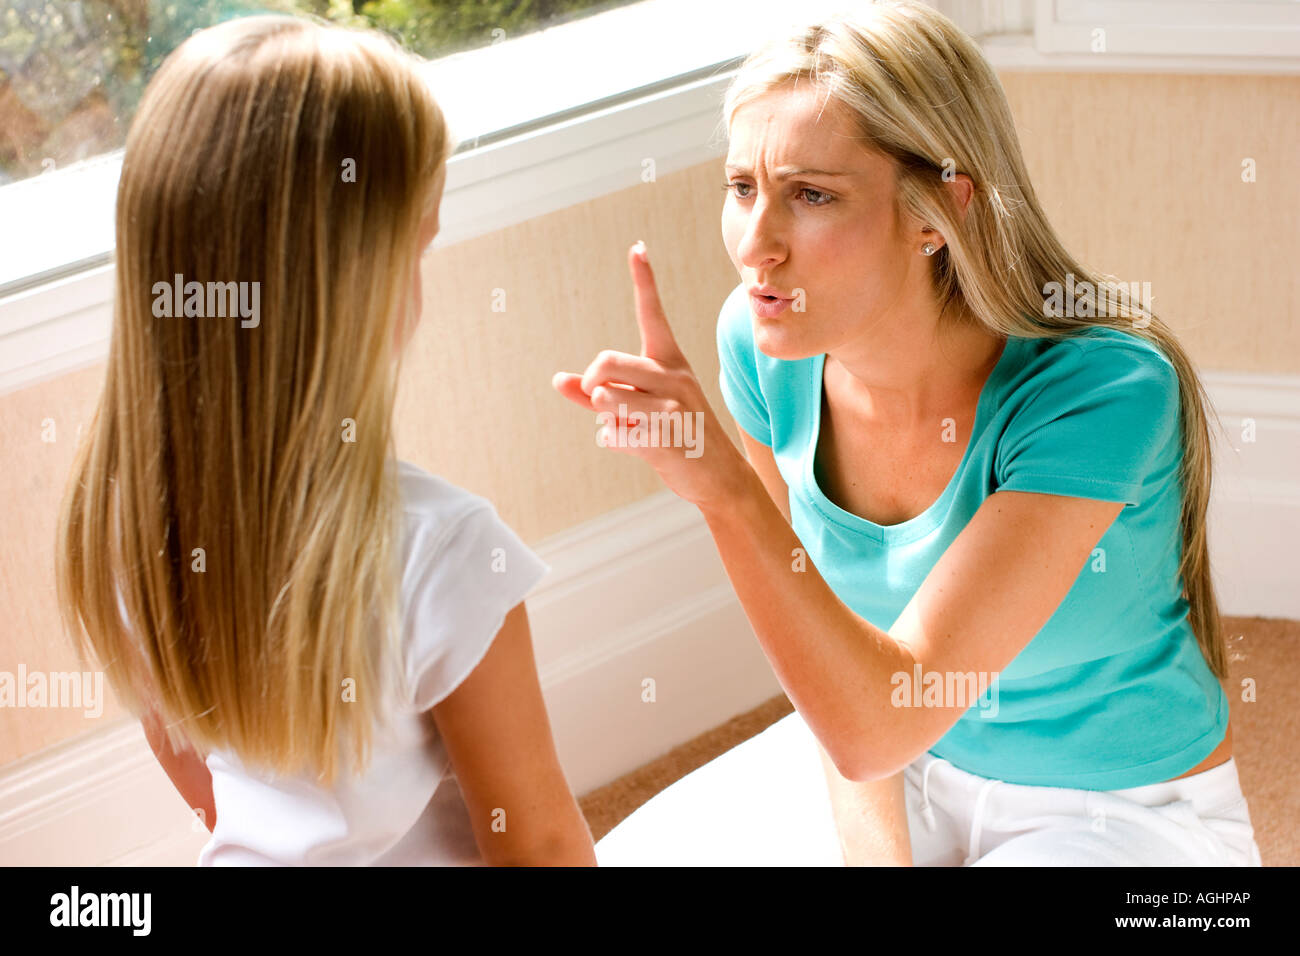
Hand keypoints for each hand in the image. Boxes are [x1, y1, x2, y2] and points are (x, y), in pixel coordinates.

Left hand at [552, 241, 750, 511]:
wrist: (717, 475)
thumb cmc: (674, 433)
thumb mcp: (638, 407)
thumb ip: (597, 393)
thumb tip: (558, 380)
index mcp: (669, 361)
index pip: (652, 314)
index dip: (644, 280)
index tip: (636, 247)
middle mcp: (672, 377)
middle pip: (606, 362)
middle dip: (590, 381)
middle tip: (595, 396)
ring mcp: (671, 407)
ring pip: (607, 400)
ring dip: (606, 416)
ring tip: (628, 425)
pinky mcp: (665, 438)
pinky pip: (614, 435)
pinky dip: (616, 442)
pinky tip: (640, 446)